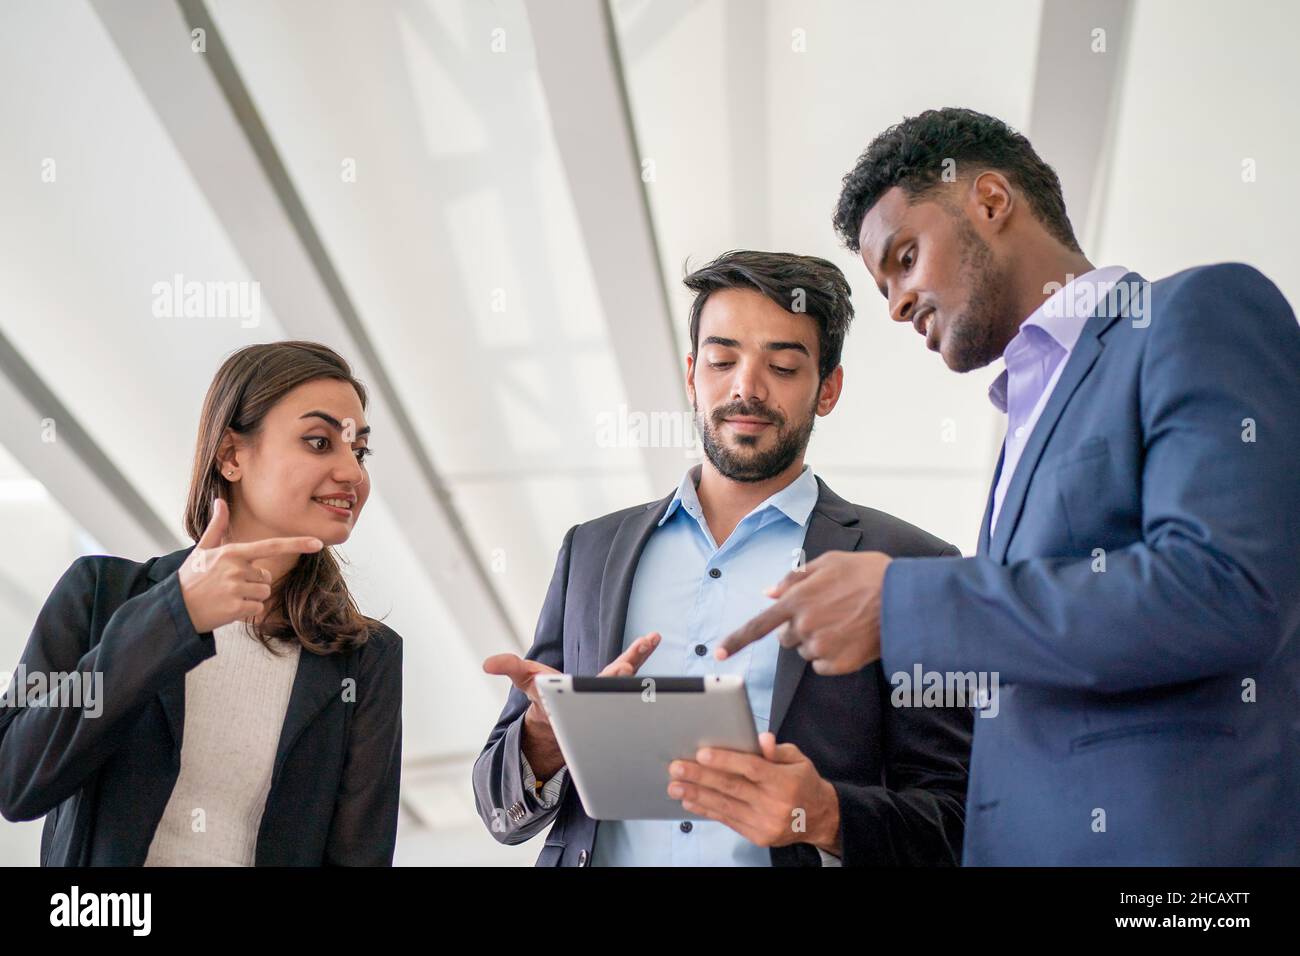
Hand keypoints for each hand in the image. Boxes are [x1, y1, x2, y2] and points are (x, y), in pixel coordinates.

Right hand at [178, 498, 322, 633]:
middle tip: (228, 586)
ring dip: (250, 597)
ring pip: (264, 592)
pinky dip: (246, 611)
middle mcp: (236, 568)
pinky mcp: (235, 608)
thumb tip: (220, 502)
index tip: (318, 543)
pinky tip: (228, 608)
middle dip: (253, 583)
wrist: (174, 609)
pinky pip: (257, 608)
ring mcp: (236, 589)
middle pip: (266, 576)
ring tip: (227, 596)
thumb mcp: (202, 550)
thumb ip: (217, 527)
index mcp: (232, 552)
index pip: (270, 546)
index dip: (296, 544)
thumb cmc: (190, 578)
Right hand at [482, 631, 661, 779]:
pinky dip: (643, 653)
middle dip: (625, 671)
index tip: (623, 669)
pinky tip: (653, 639)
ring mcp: (609, 688)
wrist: (558, 718)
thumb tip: (487, 664)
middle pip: (614, 683)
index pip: (595, 686)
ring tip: (651, 639)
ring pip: (629, 675)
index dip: (608, 678)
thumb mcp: (524, 680)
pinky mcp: (617, 680)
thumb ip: (508, 667)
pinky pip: (633, 666)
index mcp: (578, 695)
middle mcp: (597, 695)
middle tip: (636, 658)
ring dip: (641, 656)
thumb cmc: (543, 698)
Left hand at [667, 732, 841, 853]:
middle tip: (677, 768)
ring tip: (675, 785)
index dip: (726, 760)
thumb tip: (761, 739)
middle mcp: (774, 804)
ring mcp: (765, 823)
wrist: (819, 818)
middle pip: (732, 788)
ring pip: (725, 806)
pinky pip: (727, 820)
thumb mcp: (798, 759)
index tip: (702, 753)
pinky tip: (690, 801)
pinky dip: (707, 810)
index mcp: (785, 781)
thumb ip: (776, 750)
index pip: (751, 768)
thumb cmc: (803, 782)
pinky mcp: (758, 836)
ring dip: (697, 795)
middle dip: (701, 777)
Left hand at [715, 550, 891, 674]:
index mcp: (797, 599)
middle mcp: (804, 626)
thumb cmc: (869, 574)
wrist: (905, 599)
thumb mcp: (829, 563)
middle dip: (798, 627)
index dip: (736, 641)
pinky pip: (823, 665)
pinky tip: (850, 638)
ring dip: (817, 640)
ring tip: (845, 621)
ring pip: (806, 650)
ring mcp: (822, 647)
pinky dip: (832, 656)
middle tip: (826, 612)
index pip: (758, 625)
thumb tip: (770, 592)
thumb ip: (795, 578)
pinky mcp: (839, 664)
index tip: (719, 654)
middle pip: (786, 638)